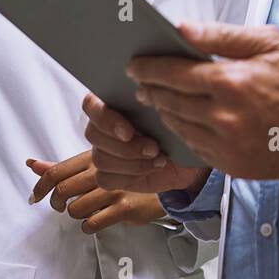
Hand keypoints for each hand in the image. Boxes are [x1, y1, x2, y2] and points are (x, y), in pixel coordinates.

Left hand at [26, 150, 166, 232]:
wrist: (164, 181)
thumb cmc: (125, 172)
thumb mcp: (95, 164)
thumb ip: (63, 167)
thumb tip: (31, 164)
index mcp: (91, 158)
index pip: (56, 170)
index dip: (40, 185)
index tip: (35, 197)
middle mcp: (101, 170)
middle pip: (62, 190)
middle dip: (56, 203)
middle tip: (60, 207)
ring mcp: (113, 188)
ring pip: (76, 209)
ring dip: (76, 214)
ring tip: (86, 211)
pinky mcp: (123, 206)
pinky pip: (93, 222)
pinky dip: (88, 226)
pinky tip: (96, 220)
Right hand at [83, 92, 211, 194]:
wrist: (186, 156)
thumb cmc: (175, 127)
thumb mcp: (169, 111)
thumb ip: (152, 103)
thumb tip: (145, 99)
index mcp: (111, 102)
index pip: (91, 105)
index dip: (106, 119)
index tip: (129, 133)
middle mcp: (102, 126)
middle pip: (93, 134)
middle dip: (126, 146)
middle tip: (153, 148)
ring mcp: (102, 150)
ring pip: (100, 158)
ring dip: (133, 162)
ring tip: (158, 158)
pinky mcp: (107, 174)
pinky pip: (106, 178)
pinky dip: (131, 175)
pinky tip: (152, 168)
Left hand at [126, 22, 278, 179]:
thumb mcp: (269, 43)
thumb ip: (221, 35)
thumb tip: (181, 27)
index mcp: (231, 81)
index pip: (173, 72)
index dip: (148, 67)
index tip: (135, 65)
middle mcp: (224, 117)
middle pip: (170, 101)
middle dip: (151, 90)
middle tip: (141, 83)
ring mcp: (228, 146)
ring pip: (178, 127)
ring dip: (164, 113)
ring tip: (160, 101)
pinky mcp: (234, 166)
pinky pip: (196, 149)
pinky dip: (185, 134)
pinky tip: (185, 123)